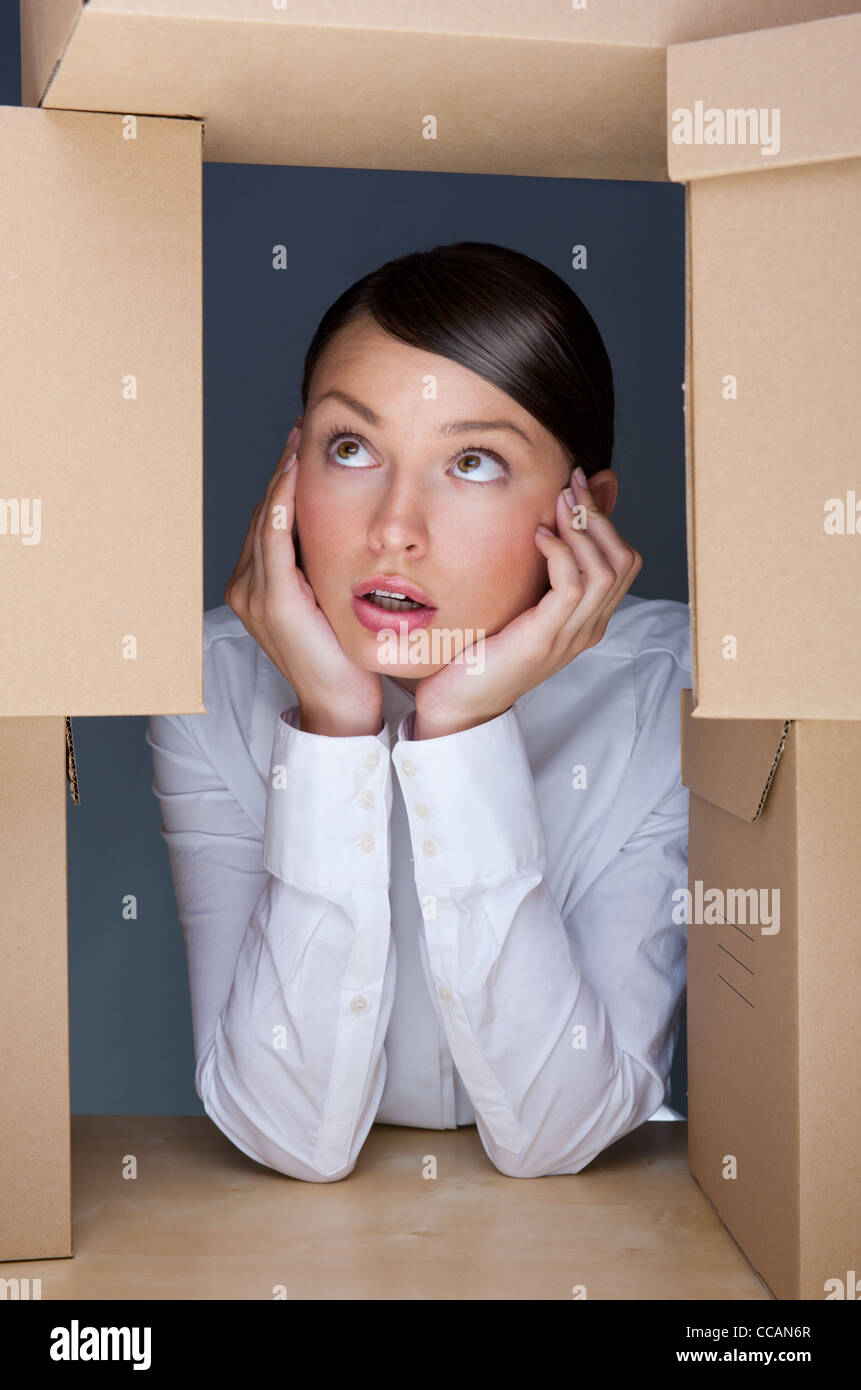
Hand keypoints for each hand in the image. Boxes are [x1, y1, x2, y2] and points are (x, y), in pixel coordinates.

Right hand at [224, 422, 383, 735]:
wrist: (343, 705)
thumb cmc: (346, 656)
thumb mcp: (334, 600)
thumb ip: (327, 565)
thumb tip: (352, 525)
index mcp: (258, 586)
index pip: (270, 520)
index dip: (285, 480)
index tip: (303, 444)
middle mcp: (246, 587)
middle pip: (264, 512)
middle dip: (283, 469)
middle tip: (300, 428)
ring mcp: (254, 594)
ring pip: (266, 518)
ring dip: (283, 475)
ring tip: (299, 439)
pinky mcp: (272, 601)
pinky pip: (274, 538)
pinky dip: (282, 501)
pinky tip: (295, 473)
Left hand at [412, 467, 642, 738]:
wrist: (458, 701)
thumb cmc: (482, 648)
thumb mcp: (519, 597)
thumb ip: (541, 563)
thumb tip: (554, 514)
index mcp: (587, 618)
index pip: (624, 560)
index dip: (606, 517)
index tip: (576, 484)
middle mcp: (588, 627)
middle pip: (624, 561)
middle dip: (599, 515)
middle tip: (569, 485)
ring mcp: (570, 637)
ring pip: (606, 571)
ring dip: (583, 528)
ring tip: (557, 504)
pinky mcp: (544, 640)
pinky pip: (572, 587)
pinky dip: (561, 553)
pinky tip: (538, 536)